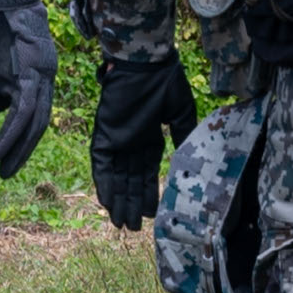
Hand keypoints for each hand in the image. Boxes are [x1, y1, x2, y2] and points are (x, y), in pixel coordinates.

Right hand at [0, 0, 59, 174]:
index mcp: (42, 75)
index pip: (38, 112)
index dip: (25, 135)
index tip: (11, 154)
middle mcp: (47, 77)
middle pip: (41, 122)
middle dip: (24, 150)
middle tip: (8, 172)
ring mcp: (42, 76)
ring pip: (34, 121)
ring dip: (18, 149)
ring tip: (2, 169)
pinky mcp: (30, 73)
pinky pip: (23, 112)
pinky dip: (11, 134)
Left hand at [88, 53, 198, 232]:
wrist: (146, 64)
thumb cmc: (165, 83)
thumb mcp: (181, 114)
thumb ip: (184, 136)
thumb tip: (191, 159)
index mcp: (149, 138)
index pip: (147, 174)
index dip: (149, 194)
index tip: (152, 215)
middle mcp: (131, 143)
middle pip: (130, 180)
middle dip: (132, 204)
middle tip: (133, 228)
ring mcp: (116, 140)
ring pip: (115, 177)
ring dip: (117, 200)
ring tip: (121, 223)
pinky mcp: (104, 135)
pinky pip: (101, 164)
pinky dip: (104, 183)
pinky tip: (107, 202)